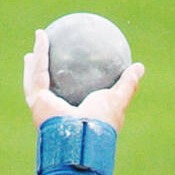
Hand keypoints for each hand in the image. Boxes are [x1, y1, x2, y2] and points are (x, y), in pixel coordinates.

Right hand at [23, 28, 144, 131]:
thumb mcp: (118, 100)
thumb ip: (127, 84)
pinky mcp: (37, 102)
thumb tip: (140, 67)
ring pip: (36, 79)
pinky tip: (41, 36)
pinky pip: (38, 73)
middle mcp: (58, 112)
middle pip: (50, 89)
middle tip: (46, 56)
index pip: (73, 95)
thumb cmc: (102, 123)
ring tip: (36, 41)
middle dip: (45, 74)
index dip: (72, 81)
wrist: (84, 138)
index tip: (73, 66)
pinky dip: (39, 54)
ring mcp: (45, 108)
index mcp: (75, 115)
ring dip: (34, 61)